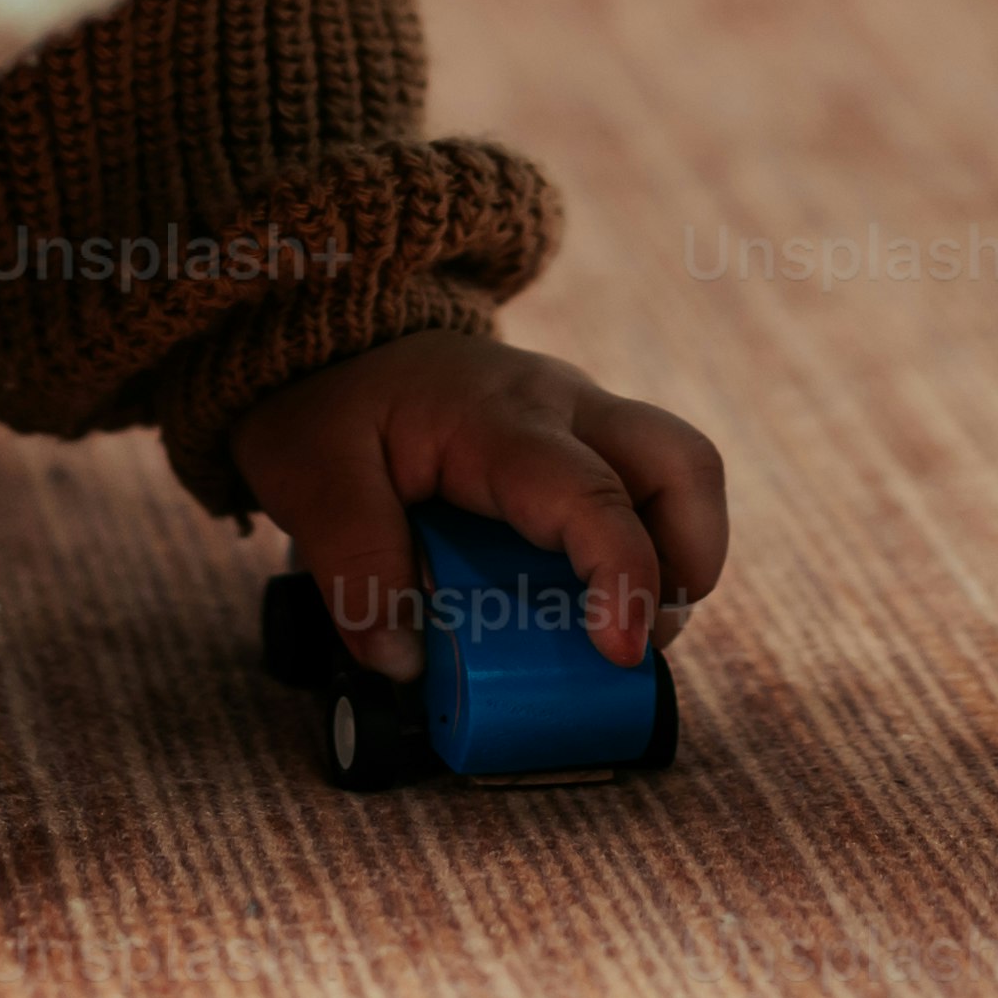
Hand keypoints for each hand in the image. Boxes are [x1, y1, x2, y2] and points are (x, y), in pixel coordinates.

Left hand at [225, 332, 726, 677]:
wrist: (334, 337)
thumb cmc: (328, 406)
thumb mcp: (308, 476)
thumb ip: (352, 565)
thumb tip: (404, 660)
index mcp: (500, 418)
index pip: (593, 491)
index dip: (625, 576)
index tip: (621, 653)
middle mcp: (566, 409)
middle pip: (684, 466)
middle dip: (689, 566)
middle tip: (631, 642)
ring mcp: (585, 423)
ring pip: (681, 479)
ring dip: (669, 567)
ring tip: (601, 632)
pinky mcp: (584, 449)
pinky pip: (644, 498)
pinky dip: (633, 558)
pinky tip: (575, 604)